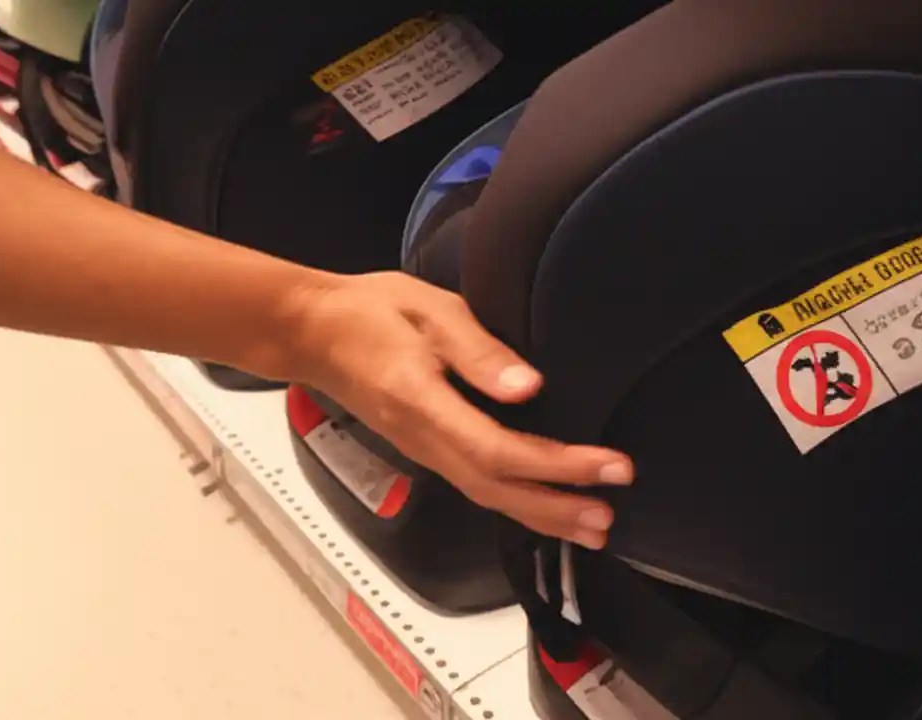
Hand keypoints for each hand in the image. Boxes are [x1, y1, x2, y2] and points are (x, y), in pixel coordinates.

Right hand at [284, 271, 633, 549]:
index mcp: (422, 402)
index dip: (557, 465)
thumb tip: (528, 387)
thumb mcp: (429, 310)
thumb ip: (478, 351)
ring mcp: (422, 450)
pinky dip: (517, 504)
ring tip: (591, 528)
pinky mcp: (426, 450)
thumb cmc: (370, 312)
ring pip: (487, 496)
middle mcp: (423, 439)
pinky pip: (477, 487)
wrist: (313, 332)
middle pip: (496, 488)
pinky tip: (547, 509)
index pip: (499, 449)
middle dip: (557, 507)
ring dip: (542, 516)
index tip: (609, 467)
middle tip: (609, 518)